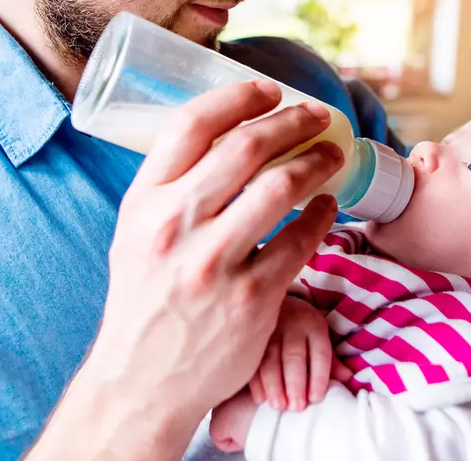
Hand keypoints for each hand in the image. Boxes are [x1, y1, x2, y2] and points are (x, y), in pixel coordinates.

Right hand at [27, 81, 342, 460]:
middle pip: (246, 148)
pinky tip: (329, 208)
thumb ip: (172, 187)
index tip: (270, 90)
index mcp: (144, 202)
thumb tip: (226, 137)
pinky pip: (301, 241)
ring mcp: (215, 263)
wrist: (143, 380)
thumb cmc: (145, 297)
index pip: (192, 126)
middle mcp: (176, 226)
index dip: (238, 97)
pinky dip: (322, 217)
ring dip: (318, 162)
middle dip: (292, 121)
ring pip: (282, 188)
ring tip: (334, 155)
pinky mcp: (252, 298)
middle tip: (317, 116)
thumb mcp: (136, 232)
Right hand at [249, 296, 352, 411]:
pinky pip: (254, 360)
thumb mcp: (320, 338)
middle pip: (294, 357)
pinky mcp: (253, 336)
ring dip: (274, 385)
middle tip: (296, 407)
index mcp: (315, 327)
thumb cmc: (303, 328)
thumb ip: (331, 361)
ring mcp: (271, 329)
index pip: (320, 354)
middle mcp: (294, 326)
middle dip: (295, 384)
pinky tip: (260, 399)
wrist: (276, 302)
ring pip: (271, 359)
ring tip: (278, 406)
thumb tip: (347, 377)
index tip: (315, 399)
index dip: (319, 377)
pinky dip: (256, 381)